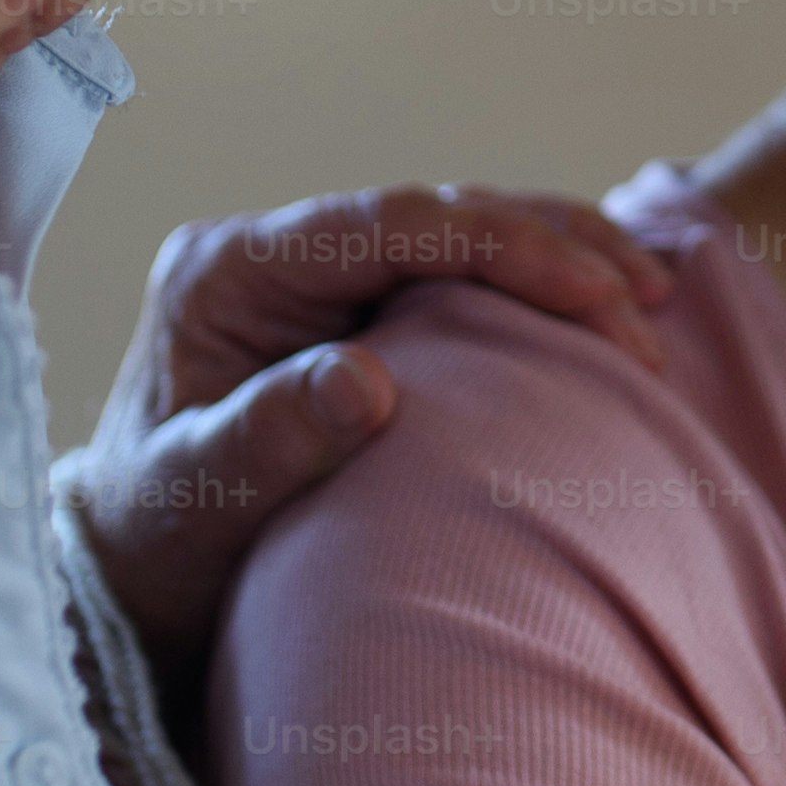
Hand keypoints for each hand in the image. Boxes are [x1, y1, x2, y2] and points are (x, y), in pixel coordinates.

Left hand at [57, 183, 675, 665]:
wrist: (131, 571)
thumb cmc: (154, 542)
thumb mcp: (191, 502)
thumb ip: (262, 442)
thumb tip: (364, 383)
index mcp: (230, 269)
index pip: (388, 224)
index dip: (500, 243)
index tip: (592, 287)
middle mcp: (283, 255)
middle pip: (443, 214)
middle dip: (556, 247)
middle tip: (648, 307)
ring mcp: (326, 280)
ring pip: (468, 234)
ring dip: (565, 258)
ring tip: (654, 299)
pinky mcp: (365, 315)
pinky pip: (469, 281)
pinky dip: (545, 290)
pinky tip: (613, 312)